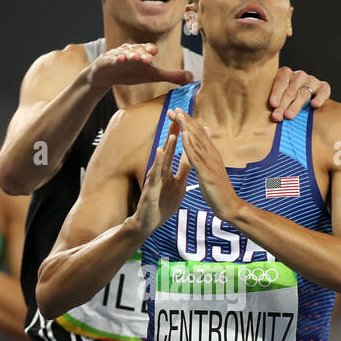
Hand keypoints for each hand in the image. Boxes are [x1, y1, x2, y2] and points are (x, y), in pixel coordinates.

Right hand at [88, 42, 193, 90]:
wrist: (107, 74)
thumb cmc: (131, 72)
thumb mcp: (152, 75)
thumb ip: (171, 76)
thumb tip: (192, 77)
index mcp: (142, 52)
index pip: (147, 49)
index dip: (150, 50)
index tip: (153, 53)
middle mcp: (130, 50)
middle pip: (137, 49)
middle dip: (141, 53)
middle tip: (147, 58)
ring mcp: (118, 55)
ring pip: (124, 52)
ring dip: (129, 55)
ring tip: (133, 58)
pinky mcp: (107, 61)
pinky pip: (111, 59)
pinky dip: (115, 59)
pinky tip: (119, 61)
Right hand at [131, 120, 188, 237]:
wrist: (149, 223)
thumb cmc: (161, 204)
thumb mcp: (178, 185)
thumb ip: (183, 171)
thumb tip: (191, 158)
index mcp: (167, 171)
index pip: (175, 150)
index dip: (181, 137)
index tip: (188, 122)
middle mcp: (159, 171)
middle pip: (167, 150)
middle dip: (173, 134)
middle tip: (177, 117)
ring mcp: (154, 179)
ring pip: (161, 160)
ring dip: (167, 146)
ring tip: (173, 132)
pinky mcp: (150, 189)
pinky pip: (155, 175)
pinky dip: (158, 163)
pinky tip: (160, 152)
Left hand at [169, 108, 242, 222]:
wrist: (230, 206)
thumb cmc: (220, 192)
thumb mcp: (213, 172)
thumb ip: (209, 160)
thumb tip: (206, 151)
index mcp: (212, 156)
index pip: (200, 136)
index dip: (189, 124)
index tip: (179, 113)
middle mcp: (212, 155)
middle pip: (197, 134)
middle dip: (185, 121)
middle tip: (175, 108)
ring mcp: (210, 163)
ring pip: (196, 141)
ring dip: (186, 127)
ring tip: (177, 114)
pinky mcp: (206, 172)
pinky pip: (196, 156)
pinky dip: (189, 144)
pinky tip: (183, 134)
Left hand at [268, 68, 330, 121]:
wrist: (304, 97)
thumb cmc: (286, 99)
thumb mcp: (278, 97)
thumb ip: (273, 102)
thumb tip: (267, 116)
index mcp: (285, 74)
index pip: (281, 81)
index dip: (276, 93)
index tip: (273, 104)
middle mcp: (298, 76)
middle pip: (290, 90)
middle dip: (283, 105)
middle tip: (277, 116)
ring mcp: (311, 80)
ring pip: (304, 93)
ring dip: (296, 105)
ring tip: (289, 116)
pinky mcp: (323, 87)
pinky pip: (323, 91)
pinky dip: (319, 98)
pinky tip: (314, 105)